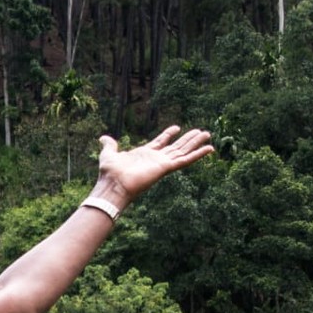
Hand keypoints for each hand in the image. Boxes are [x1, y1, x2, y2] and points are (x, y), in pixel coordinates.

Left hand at [96, 125, 213, 203]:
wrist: (113, 184)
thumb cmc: (110, 173)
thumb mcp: (108, 154)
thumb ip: (109, 145)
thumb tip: (103, 138)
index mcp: (144, 154)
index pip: (160, 142)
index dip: (168, 134)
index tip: (177, 127)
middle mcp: (156, 159)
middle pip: (176, 146)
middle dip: (188, 139)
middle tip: (201, 131)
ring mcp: (162, 163)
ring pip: (183, 151)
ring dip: (196, 143)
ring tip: (208, 134)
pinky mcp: (166, 168)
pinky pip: (185, 160)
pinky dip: (198, 154)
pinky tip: (209, 149)